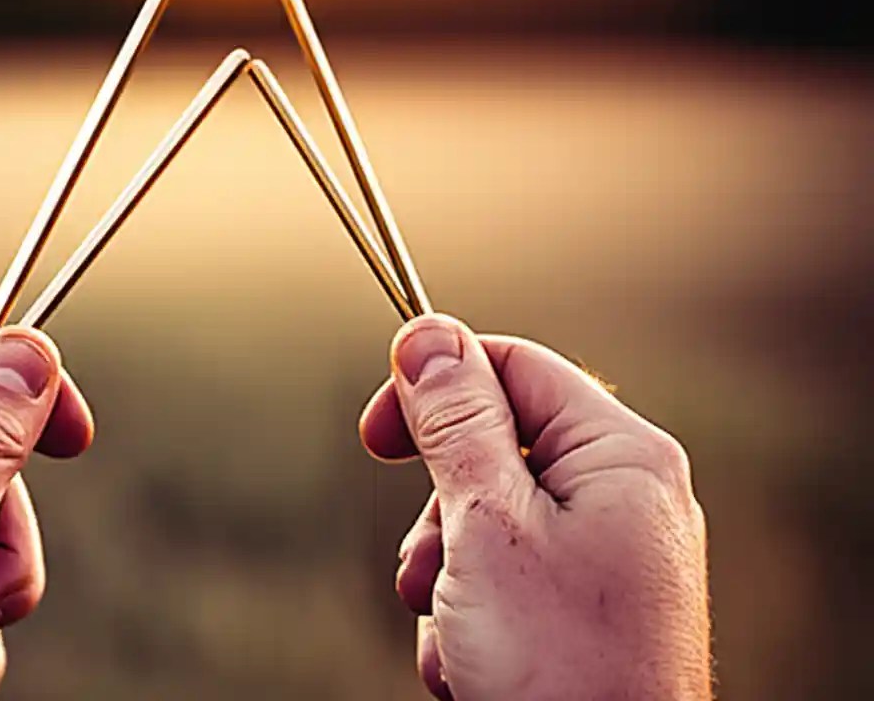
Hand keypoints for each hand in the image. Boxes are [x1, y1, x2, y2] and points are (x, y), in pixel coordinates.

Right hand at [360, 315, 709, 699]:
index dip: (435, 387)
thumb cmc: (561, 663)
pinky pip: (504, 580)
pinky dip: (472, 618)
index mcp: (620, 454)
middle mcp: (623, 497)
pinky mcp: (583, 609)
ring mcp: (606, 557)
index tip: (374, 435)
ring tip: (457, 633)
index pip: (512, 366)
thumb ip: (456, 423)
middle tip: (429, 566)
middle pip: (491, 453)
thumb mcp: (488, 525)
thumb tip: (427, 333)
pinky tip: (476, 664)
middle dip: (439, 516)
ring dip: (446, 579)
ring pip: (484, 525)